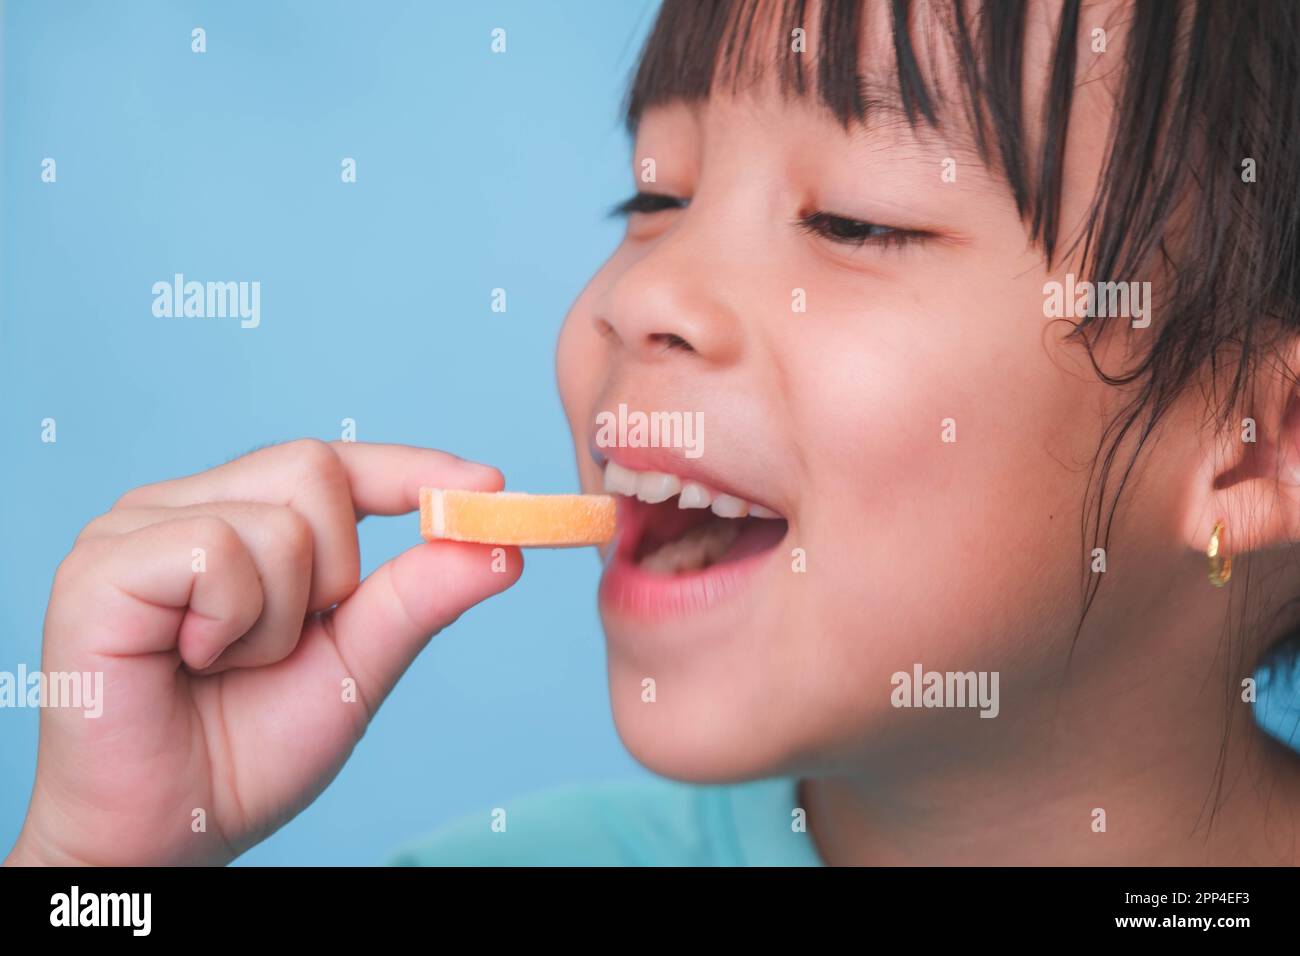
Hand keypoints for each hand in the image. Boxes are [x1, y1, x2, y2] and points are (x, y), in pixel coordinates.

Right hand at [4, 440, 520, 865]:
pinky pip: (216, 552)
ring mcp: (134, 528)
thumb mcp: (356, 668)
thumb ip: (417, 600)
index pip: (337, 465)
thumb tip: (501, 545)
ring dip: (281, 619)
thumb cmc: (247, 753)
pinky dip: (232, 622)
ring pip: (279, 520)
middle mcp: (184, 506)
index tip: (489, 487)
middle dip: (335, 573)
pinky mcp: (100, 566)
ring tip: (224, 665)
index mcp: (238, 519)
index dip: (412, 470)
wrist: (168, 837)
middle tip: (281, 647)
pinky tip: (190, 660)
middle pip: (315, 469)